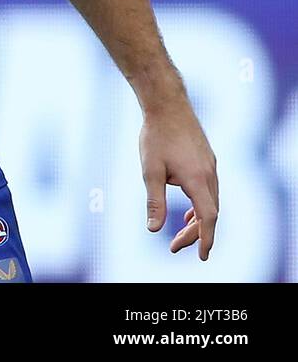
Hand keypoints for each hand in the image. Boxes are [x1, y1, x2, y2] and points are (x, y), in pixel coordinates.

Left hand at [140, 97, 218, 259]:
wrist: (167, 105)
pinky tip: (190, 212)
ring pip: (211, 201)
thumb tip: (153, 229)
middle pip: (210, 213)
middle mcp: (210, 174)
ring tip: (183, 233)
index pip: (208, 218)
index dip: (205, 239)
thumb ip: (154, 201)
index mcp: (198, 179)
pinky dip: (201, 205)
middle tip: (175, 246)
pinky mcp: (206, 160)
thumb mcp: (150, 171)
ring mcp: (211, 166)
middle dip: (195, 233)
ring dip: (199, 220)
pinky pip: (209, 190)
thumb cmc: (156, 136)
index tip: (201, 256)